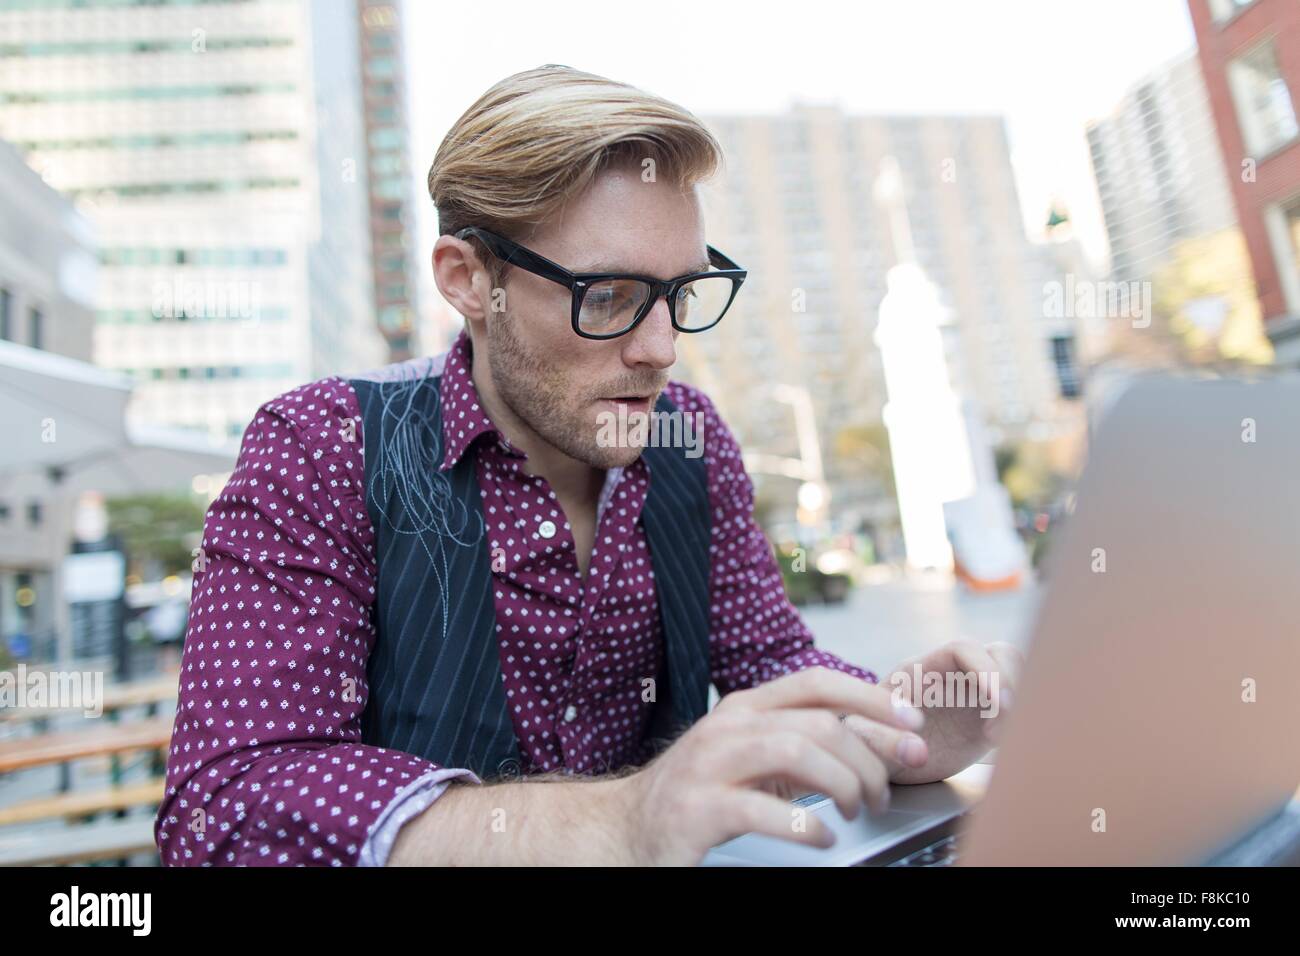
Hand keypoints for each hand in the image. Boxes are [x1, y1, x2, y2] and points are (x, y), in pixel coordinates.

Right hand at [615, 667, 926, 865]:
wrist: (625, 826)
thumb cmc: (699, 792)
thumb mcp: (752, 758)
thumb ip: (804, 744)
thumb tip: (877, 738)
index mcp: (745, 707)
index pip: (817, 682)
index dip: (871, 695)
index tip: (911, 720)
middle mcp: (728, 727)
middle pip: (818, 723)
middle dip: (868, 756)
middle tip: (885, 790)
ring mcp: (710, 766)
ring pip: (796, 752)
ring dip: (844, 784)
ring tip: (856, 811)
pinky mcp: (698, 809)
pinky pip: (763, 811)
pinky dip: (807, 827)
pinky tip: (823, 838)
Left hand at [855, 640, 1022, 784]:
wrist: (875, 754)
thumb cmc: (863, 738)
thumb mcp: (861, 736)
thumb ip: (878, 738)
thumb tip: (915, 750)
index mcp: (921, 669)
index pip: (962, 649)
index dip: (985, 669)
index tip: (997, 702)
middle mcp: (951, 674)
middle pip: (997, 653)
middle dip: (1010, 682)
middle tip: (1002, 719)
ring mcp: (970, 693)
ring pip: (1010, 672)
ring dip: (1016, 701)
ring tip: (996, 736)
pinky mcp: (983, 716)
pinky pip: (1014, 705)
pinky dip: (1017, 720)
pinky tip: (996, 744)